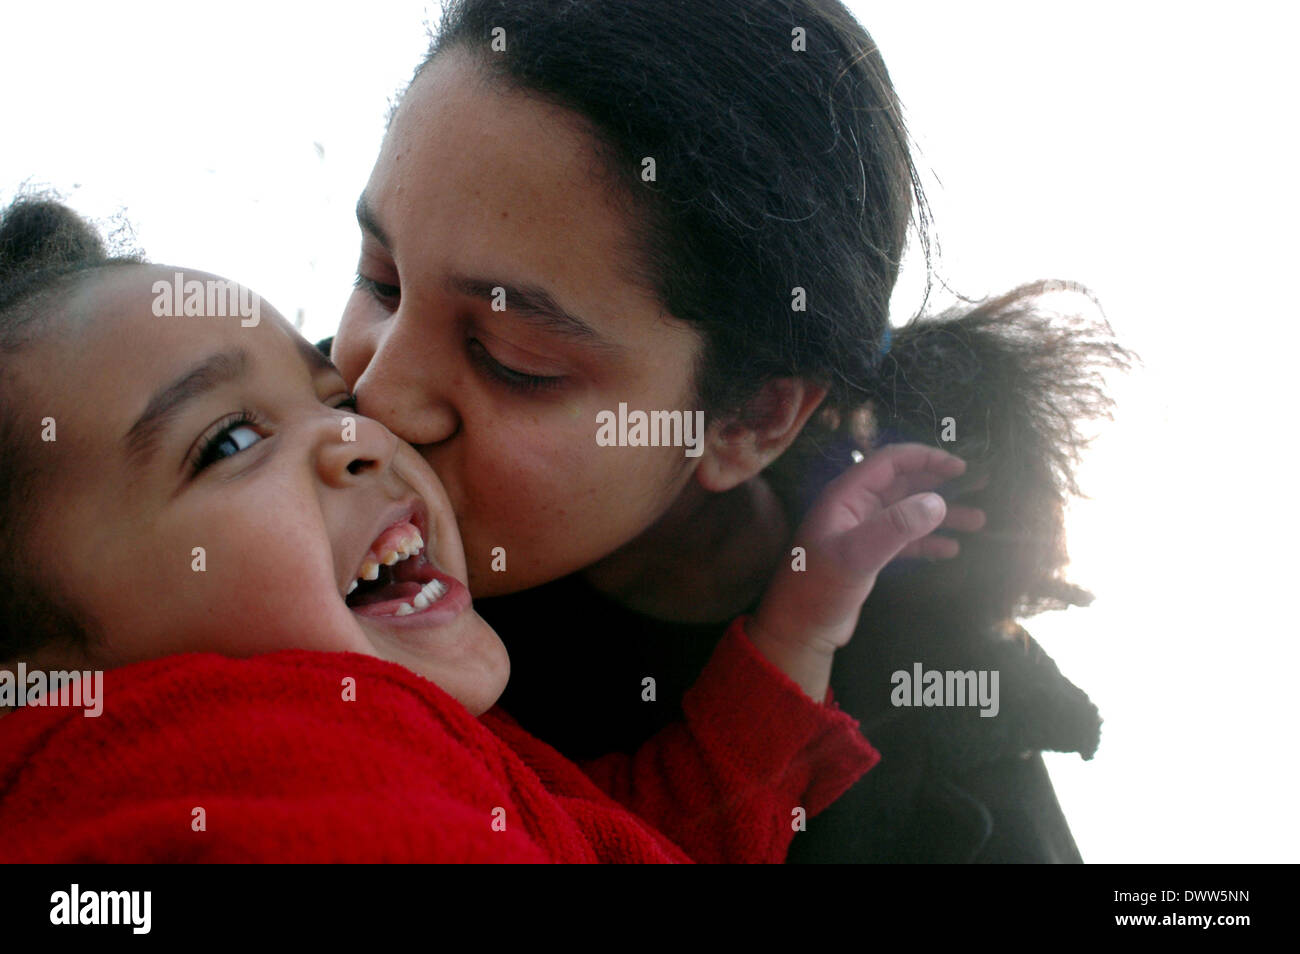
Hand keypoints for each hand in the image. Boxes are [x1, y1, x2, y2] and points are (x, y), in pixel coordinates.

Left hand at [748, 444, 979, 699]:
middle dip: (943, 483)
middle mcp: (856, 508)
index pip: (891, 461)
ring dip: (943, 515)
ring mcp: (863, 532)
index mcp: (847, 495)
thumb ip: (895, 527)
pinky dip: (929, 542)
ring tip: (979, 521)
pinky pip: (906, 541)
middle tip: (982, 485)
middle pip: (906, 483)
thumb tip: (937, 501)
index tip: (962, 466)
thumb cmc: (818, 589)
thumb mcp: (856, 556)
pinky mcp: (870, 557)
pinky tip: (952, 549)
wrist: (799, 630)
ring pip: (910, 513)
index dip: (927, 458)